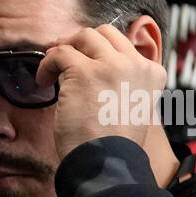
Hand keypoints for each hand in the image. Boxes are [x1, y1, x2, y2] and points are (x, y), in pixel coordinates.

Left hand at [36, 24, 166, 161]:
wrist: (108, 163)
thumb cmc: (114, 145)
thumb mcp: (133, 109)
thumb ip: (124, 86)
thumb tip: (95, 74)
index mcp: (152, 73)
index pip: (125, 45)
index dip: (100, 51)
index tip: (83, 61)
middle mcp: (135, 64)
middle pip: (105, 33)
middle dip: (82, 41)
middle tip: (64, 56)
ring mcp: (110, 65)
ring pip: (84, 36)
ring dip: (64, 48)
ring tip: (52, 69)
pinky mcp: (83, 72)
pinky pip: (59, 53)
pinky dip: (47, 64)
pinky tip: (43, 82)